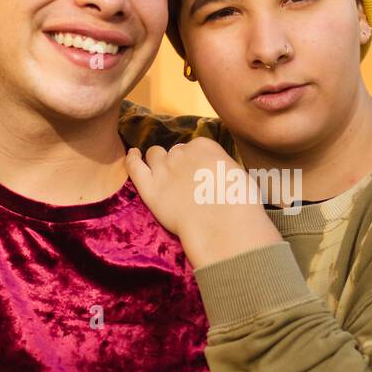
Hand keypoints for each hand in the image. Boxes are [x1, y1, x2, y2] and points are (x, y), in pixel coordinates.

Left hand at [125, 137, 282, 268]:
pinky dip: (132, 158)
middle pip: (174, 152)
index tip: (198, 173)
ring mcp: (164, 170)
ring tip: (163, 175)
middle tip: (184, 182)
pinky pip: (134, 166)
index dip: (194, 160)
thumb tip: (220, 171)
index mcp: (204, 145)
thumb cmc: (239, 204)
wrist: (224, 225)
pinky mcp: (150, 189)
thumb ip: (221, 166)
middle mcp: (182, 153)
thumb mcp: (237, 174)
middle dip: (177, 163)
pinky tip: (133, 154)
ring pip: (154, 155)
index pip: (193, 146)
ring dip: (157, 161)